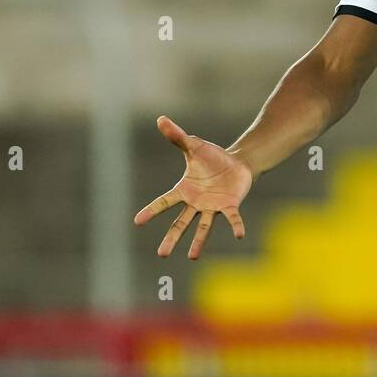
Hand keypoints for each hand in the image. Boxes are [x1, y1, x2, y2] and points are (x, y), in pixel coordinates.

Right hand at [133, 115, 253, 259]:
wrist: (237, 163)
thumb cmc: (212, 157)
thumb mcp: (194, 145)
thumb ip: (177, 136)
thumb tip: (161, 119)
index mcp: (184, 190)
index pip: (164, 202)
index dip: (151, 211)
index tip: (137, 221)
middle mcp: (196, 203)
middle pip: (180, 223)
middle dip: (171, 238)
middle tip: (162, 255)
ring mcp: (212, 207)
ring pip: (203, 227)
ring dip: (198, 242)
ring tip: (192, 257)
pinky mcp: (230, 206)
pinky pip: (232, 218)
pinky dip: (235, 226)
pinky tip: (239, 235)